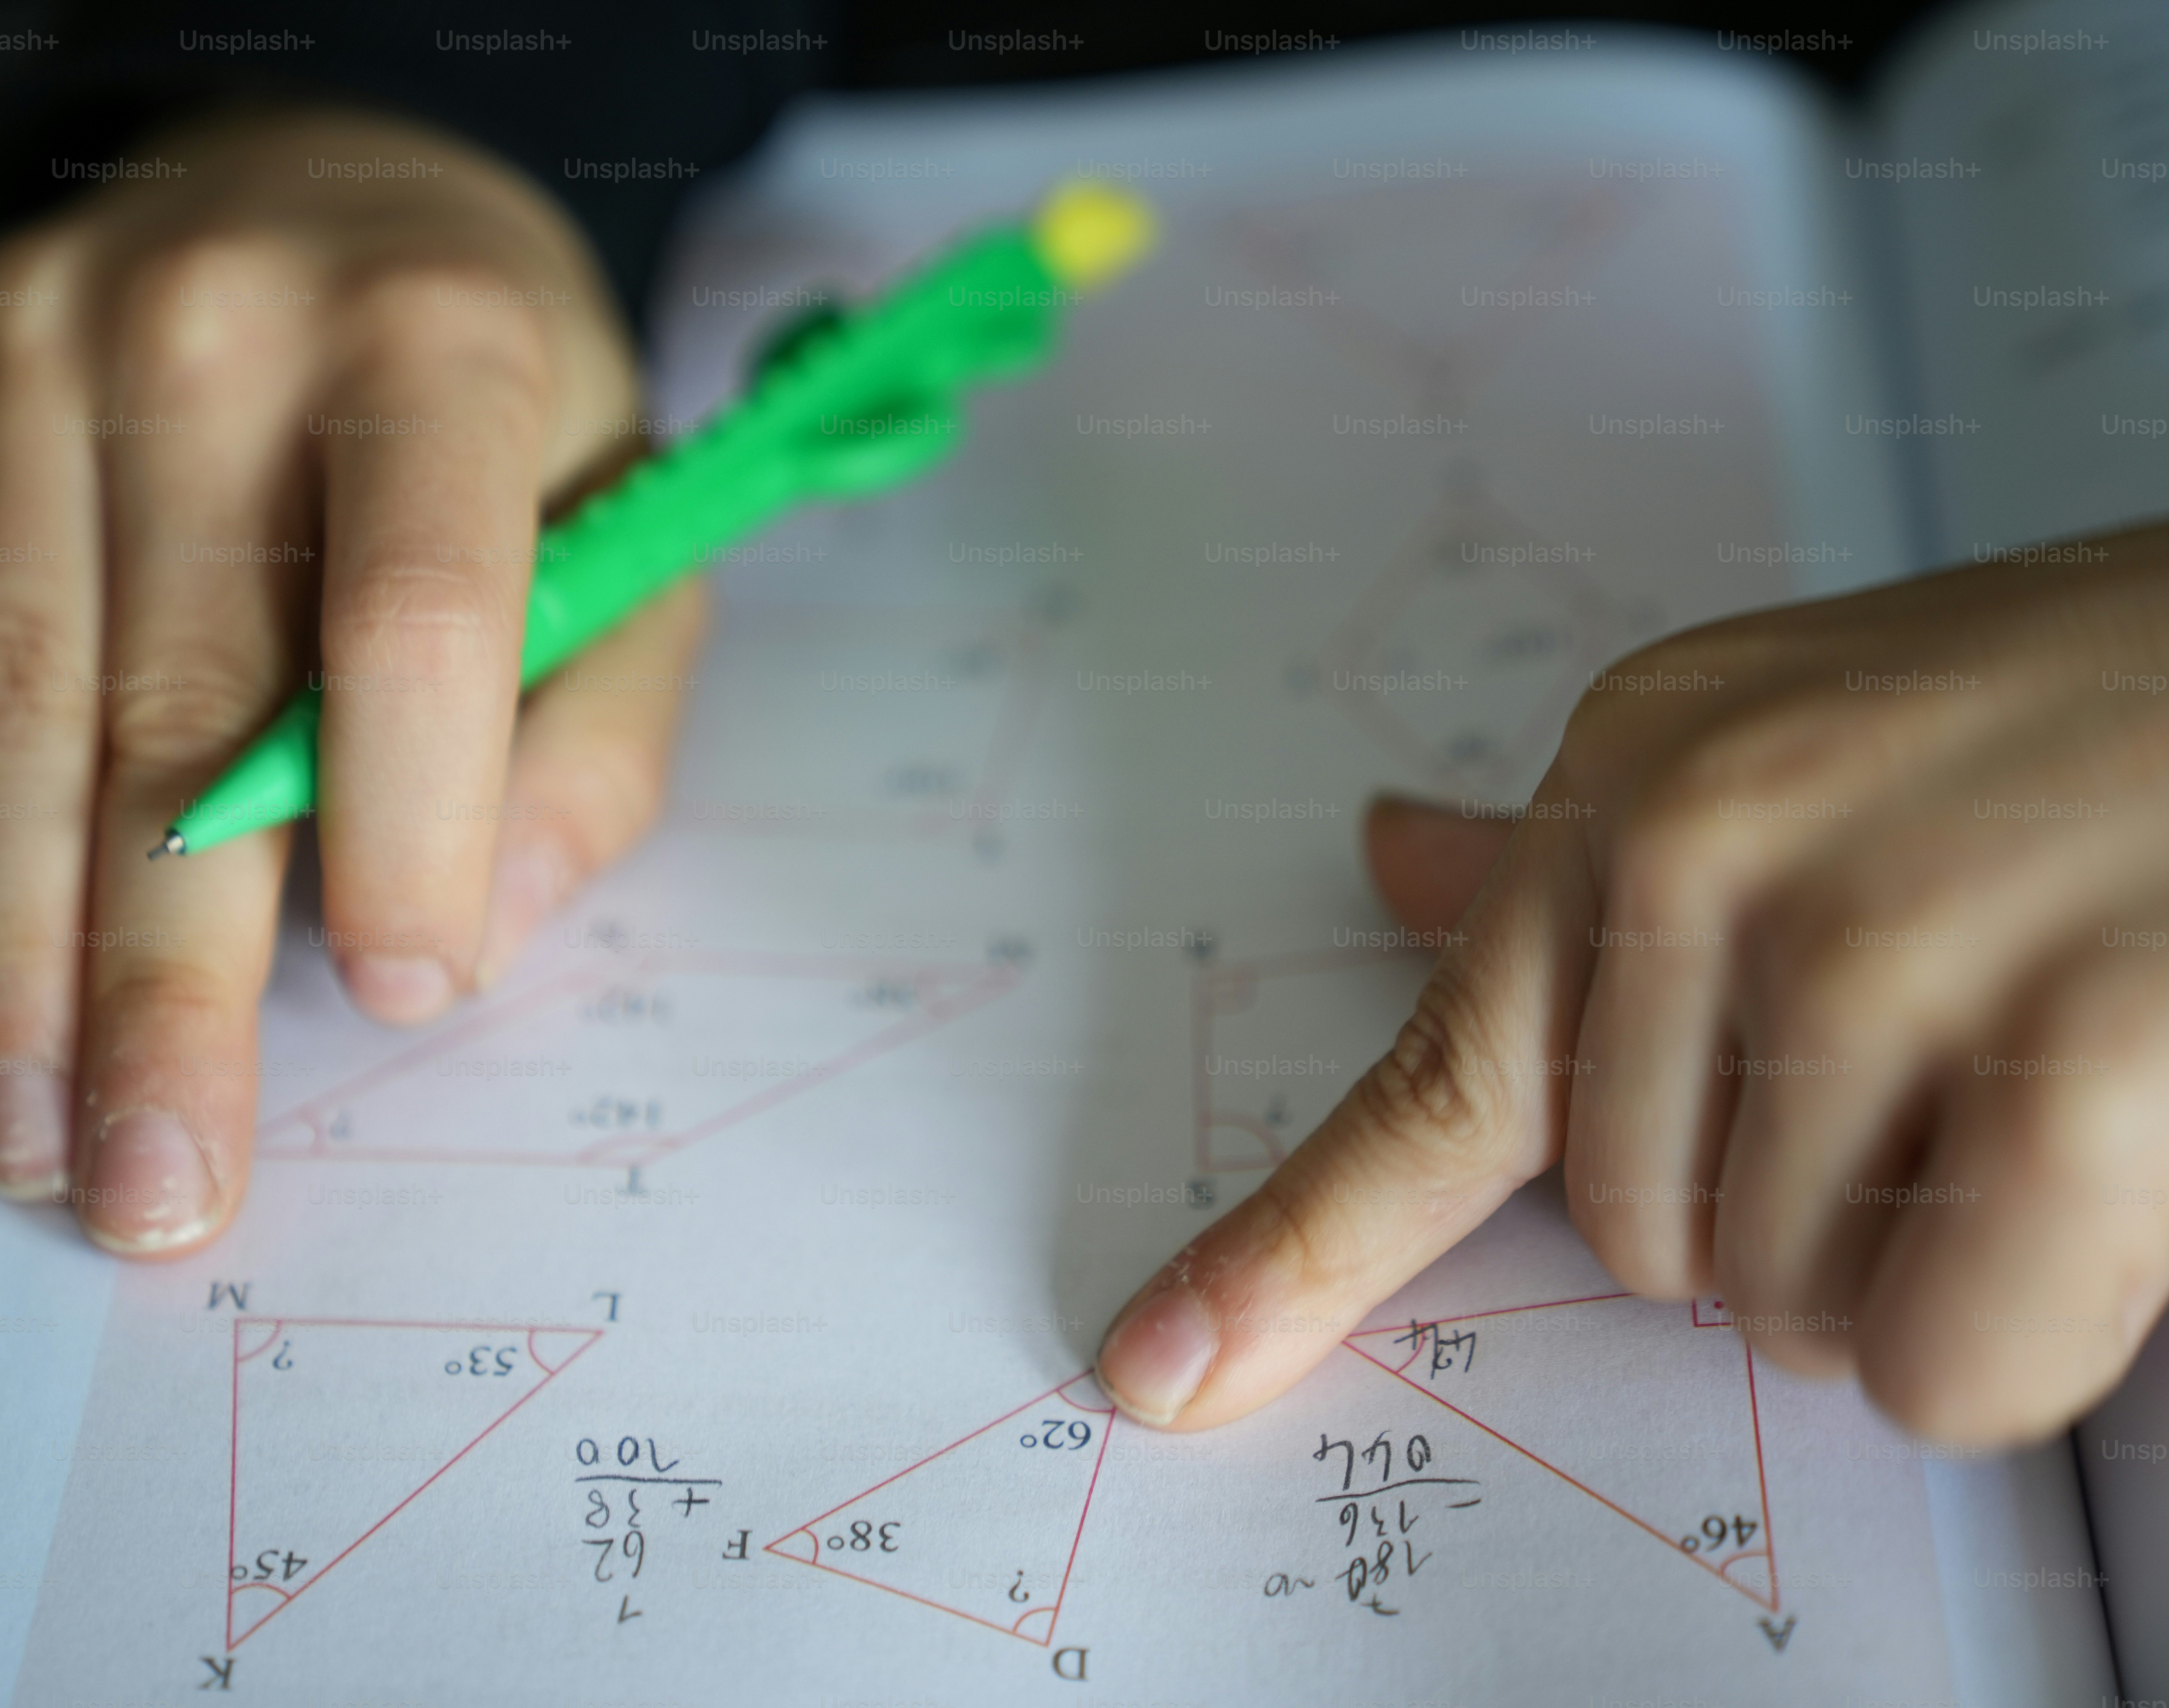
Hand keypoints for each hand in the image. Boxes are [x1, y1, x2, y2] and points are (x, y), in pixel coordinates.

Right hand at [0, 108, 705, 1253]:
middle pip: (176, 697)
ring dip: (14, 958)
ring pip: (2, 706)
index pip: (410, 615)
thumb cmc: (503, 414)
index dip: (407, 825)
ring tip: (39, 1141)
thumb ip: (599, 735)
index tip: (403, 1000)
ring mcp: (25, 337)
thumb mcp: (632, 539)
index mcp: (437, 336)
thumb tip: (490, 931)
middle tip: (161, 1179)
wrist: (323, 206)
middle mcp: (210, 318)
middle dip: (162, 976)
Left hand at [1098, 525, 2168, 1444]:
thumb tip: (1386, 863)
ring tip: (2025, 1074)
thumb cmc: (2049, 732)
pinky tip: (2095, 1174)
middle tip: (1939, 1062)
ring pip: (1803, 1320)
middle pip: (1652, 1251)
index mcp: (1630, 786)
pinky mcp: (2082, 1067)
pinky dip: (2023, 1330)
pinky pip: (1945, 1364)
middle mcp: (1716, 854)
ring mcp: (1892, 949)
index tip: (1159, 1374)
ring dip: (1919, 1260)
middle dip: (1793, 1217)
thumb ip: (1572, 859)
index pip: (1430, 1089)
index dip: (1283, 1261)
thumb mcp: (1780, 748)